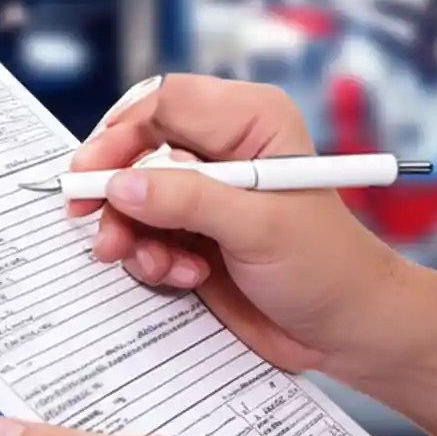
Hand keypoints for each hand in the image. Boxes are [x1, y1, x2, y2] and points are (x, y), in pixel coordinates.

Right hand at [69, 74, 405, 372]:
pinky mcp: (190, 229)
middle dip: (117, 193)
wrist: (344, 330)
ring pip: (132, 195)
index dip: (121, 137)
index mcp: (250, 121)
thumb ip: (186, 200)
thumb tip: (120, 184)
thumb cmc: (325, 267)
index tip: (92, 176)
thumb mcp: (257, 228)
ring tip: (158, 266)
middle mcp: (222, 148)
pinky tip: (184, 275)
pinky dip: (150, 257)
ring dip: (134, 234)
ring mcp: (202, 191)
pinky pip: (142, 232)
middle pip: (136, 149)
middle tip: (95, 225)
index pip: (164, 105)